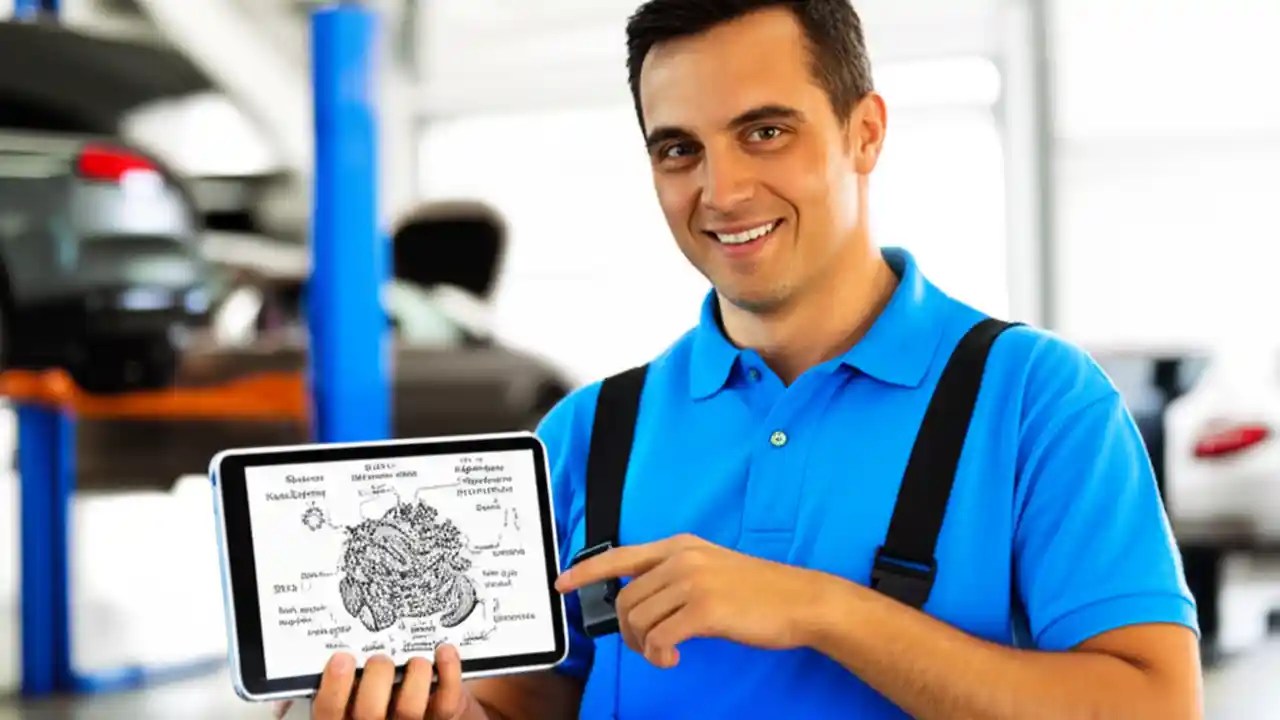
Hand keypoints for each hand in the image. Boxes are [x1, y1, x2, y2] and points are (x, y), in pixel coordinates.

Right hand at [272, 644, 484, 719]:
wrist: (432, 713)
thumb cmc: (382, 702)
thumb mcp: (347, 701)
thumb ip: (330, 692)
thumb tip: (295, 679)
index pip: (328, 714)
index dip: (333, 688)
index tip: (342, 658)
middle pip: (369, 714)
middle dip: (375, 678)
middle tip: (380, 658)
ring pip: (408, 710)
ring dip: (413, 677)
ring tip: (416, 660)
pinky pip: (447, 701)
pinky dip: (449, 672)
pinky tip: (444, 651)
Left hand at [555, 533, 828, 668]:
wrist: (800, 600)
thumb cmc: (759, 592)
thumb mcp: (712, 569)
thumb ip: (676, 577)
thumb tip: (645, 604)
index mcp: (680, 546)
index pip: (620, 556)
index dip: (586, 571)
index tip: (562, 583)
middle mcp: (681, 559)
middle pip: (625, 599)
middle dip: (626, 630)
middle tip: (645, 648)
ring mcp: (692, 582)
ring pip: (638, 620)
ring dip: (644, 646)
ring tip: (664, 654)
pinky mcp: (704, 610)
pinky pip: (659, 638)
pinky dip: (659, 655)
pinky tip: (673, 660)